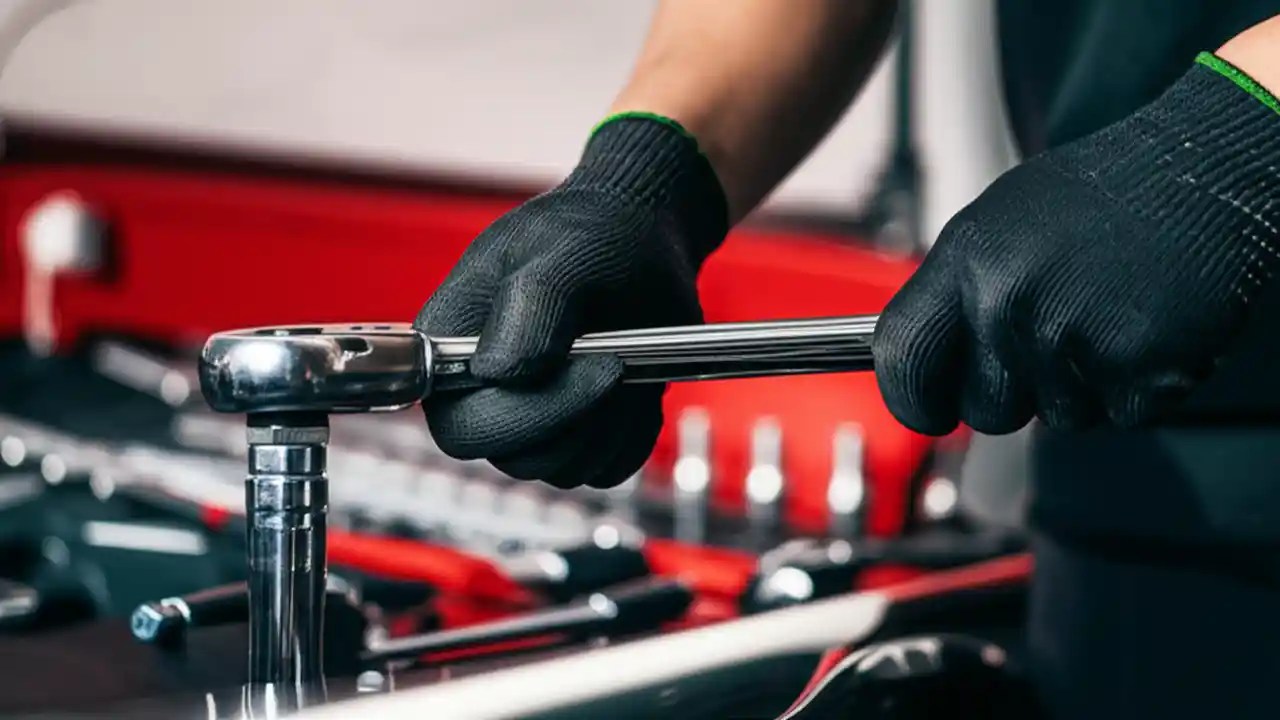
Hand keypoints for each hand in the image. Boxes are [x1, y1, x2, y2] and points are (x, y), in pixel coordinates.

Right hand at [416, 117, 726, 487]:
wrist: (640, 243)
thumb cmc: (590, 235)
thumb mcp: (563, 250)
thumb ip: (530, 306)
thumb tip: (499, 372)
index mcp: (449, 353)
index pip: (465, 430)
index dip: (530, 414)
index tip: (597, 365)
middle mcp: (481, 397)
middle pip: (521, 460)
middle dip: (583, 417)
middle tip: (616, 359)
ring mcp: (532, 422)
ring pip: (570, 470)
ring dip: (615, 421)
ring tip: (626, 359)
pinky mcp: (580, 436)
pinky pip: (609, 469)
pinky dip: (635, 432)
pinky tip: (636, 384)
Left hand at [874, 56, 1279, 434]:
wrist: (1203, 170)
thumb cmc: (1100, 194)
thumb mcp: (997, 224)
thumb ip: (956, 295)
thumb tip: (918, 359)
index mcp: (967, 262)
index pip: (901, 359)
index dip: (912, 398)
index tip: (929, 409)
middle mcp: (1010, 303)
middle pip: (983, 410)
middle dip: (1013, 396)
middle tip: (1052, 341)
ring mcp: (1074, 340)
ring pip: (1056, 417)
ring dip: (1081, 385)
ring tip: (1106, 315)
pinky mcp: (1140, 370)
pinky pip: (1119, 417)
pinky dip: (1136, 388)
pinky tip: (1144, 328)